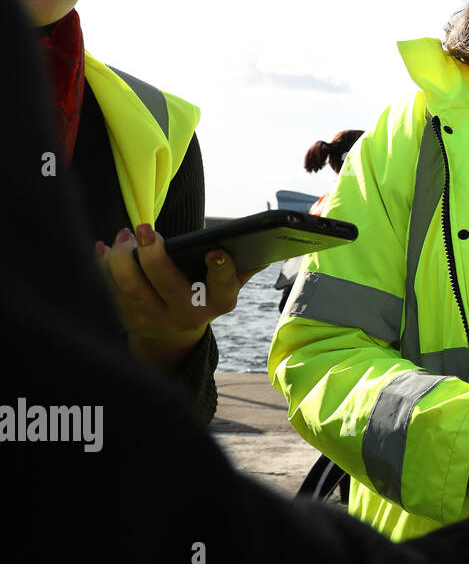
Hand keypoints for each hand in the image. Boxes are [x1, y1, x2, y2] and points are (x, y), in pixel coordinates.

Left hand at [95, 224, 260, 371]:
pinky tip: (103, 248)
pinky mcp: (130, 321)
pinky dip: (102, 267)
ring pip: (132, 287)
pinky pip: (110, 292)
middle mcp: (189, 316)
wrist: (172, 334)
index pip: (223, 286)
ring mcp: (156, 321)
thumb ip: (244, 266)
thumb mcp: (227, 286)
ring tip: (124, 236)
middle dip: (153, 254)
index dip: (221, 269)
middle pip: (166, 284)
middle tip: (145, 228)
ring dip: (122, 257)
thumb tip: (270, 248)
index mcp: (219, 303)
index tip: (216, 251)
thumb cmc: (204, 293)